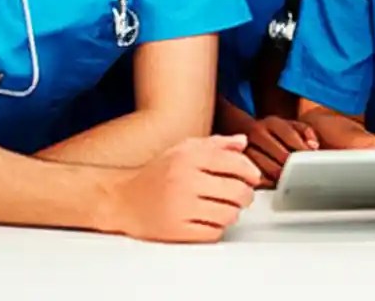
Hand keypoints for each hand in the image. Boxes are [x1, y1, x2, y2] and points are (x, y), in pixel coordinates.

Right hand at [104, 135, 260, 242]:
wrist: (121, 200)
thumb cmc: (155, 175)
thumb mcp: (183, 150)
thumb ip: (215, 144)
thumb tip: (242, 141)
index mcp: (188, 157)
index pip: (235, 163)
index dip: (250, 172)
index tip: (252, 178)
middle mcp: (184, 180)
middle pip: (237, 191)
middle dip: (245, 195)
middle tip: (241, 195)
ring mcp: (180, 207)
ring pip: (229, 214)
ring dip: (232, 213)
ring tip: (223, 208)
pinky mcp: (176, 231)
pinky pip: (214, 233)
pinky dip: (217, 228)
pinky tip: (209, 220)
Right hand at [243, 116, 318, 188]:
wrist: (247, 131)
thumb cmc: (276, 132)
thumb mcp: (292, 125)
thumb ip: (306, 132)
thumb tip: (313, 147)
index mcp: (272, 123)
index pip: (290, 136)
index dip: (303, 149)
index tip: (312, 160)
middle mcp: (257, 133)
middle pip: (282, 155)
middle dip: (295, 166)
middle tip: (304, 175)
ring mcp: (246, 149)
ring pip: (269, 169)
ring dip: (283, 177)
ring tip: (291, 181)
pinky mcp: (240, 165)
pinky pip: (257, 178)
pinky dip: (269, 183)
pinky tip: (277, 184)